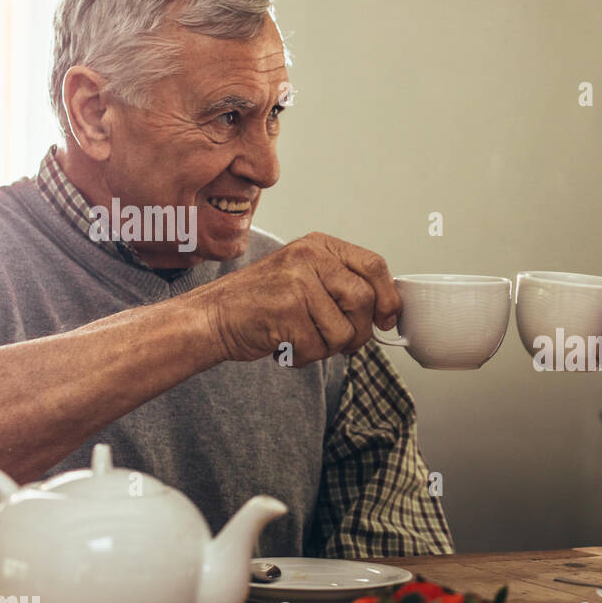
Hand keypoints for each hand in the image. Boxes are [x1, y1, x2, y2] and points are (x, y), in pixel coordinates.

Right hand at [186, 232, 401, 366]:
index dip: (388, 297)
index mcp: (319, 245)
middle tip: (334, 339)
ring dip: (327, 347)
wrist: (212, 316)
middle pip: (364, 301)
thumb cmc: (263, 303)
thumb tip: (389, 310)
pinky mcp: (285, 311)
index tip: (387, 319)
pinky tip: (285, 344)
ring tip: (302, 337)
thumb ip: (343, 285)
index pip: (374, 265)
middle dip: (357, 331)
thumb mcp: (306, 278)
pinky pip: (318, 348)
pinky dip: (305, 357)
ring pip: (344, 331)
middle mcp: (309, 257)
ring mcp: (296, 282)